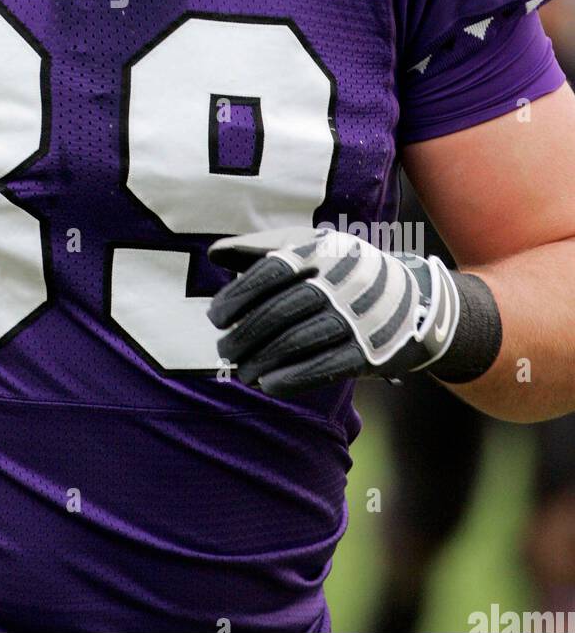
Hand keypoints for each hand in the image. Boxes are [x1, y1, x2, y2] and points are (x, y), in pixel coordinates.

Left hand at [207, 226, 460, 396]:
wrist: (416, 301)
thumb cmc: (345, 271)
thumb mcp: (313, 247)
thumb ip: (264, 247)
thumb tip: (216, 254)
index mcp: (322, 251)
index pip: (270, 272)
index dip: (238, 295)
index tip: (216, 316)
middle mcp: (340, 281)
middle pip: (280, 310)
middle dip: (244, 333)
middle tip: (224, 349)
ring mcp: (357, 317)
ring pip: (297, 341)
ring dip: (262, 360)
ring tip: (241, 371)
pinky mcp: (370, 351)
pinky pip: (324, 367)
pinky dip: (292, 378)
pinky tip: (269, 385)